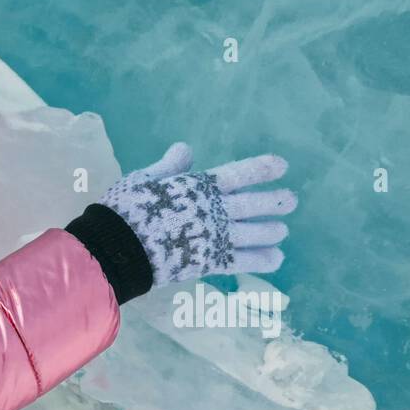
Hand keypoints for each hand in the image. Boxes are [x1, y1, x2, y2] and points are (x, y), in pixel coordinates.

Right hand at [100, 145, 295, 284]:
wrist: (119, 247)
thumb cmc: (126, 209)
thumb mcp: (144, 179)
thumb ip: (169, 167)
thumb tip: (187, 149)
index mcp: (198, 186)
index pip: (237, 174)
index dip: (261, 169)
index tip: (282, 166)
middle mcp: (213, 210)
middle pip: (252, 204)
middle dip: (274, 201)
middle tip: (291, 200)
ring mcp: (214, 236)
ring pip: (253, 233)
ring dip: (271, 231)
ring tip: (282, 231)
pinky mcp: (210, 261)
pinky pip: (243, 260)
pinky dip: (261, 259)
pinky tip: (276, 259)